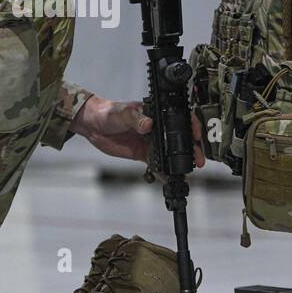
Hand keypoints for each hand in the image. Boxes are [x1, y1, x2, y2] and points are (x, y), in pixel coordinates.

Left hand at [71, 95, 204, 170]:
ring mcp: (151, 142)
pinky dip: (163, 172)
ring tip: (186, 172)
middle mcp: (156, 128)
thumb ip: (136, 119)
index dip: (191, 127)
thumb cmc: (109, 112)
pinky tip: (169, 180)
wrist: (93, 125)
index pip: (179, 119)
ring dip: (179, 163)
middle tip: (197, 159)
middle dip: (191, 149)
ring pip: (170, 153)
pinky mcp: (142, 154)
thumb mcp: (123, 113)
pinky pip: (157, 164)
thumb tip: (148, 124)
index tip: (197, 136)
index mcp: (155, 114)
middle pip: (179, 139)